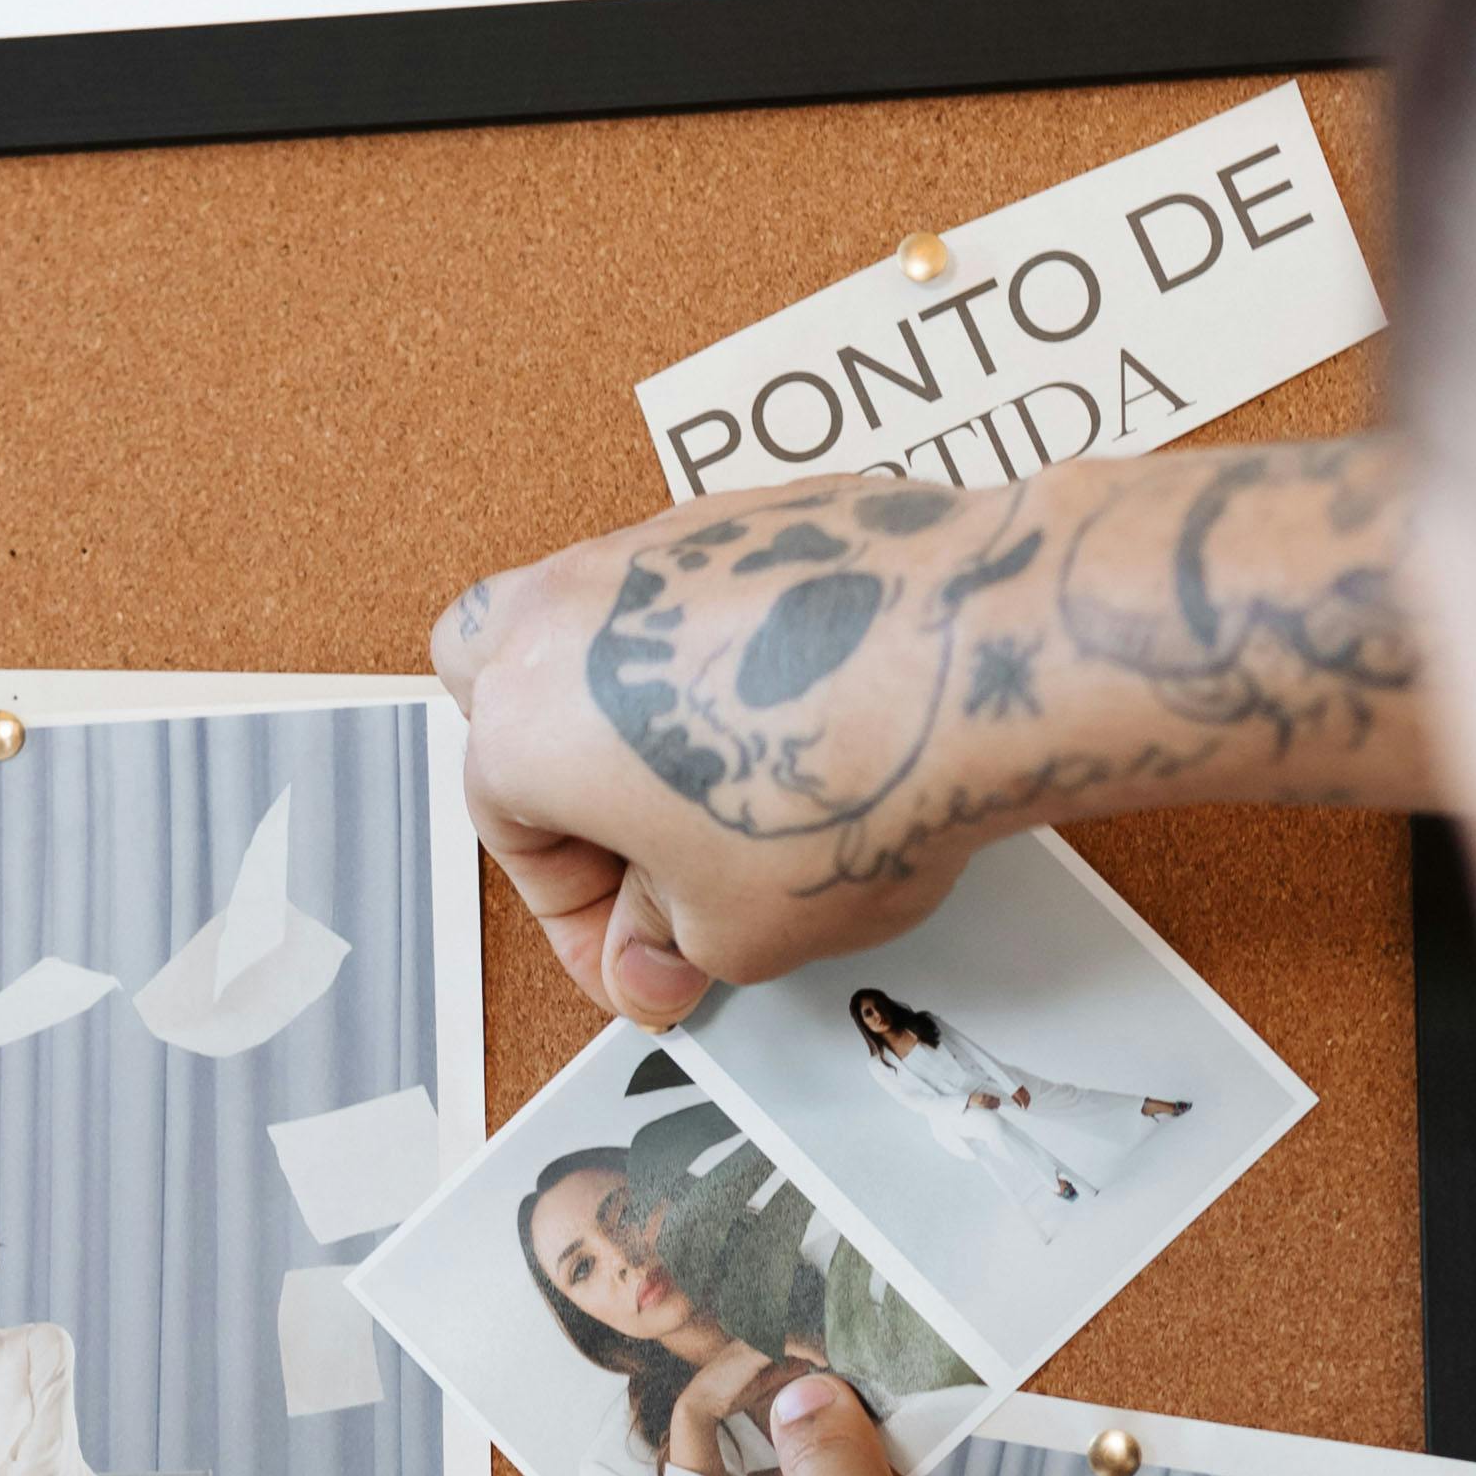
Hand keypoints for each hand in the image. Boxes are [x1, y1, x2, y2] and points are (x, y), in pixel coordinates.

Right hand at [434, 495, 1050, 1025]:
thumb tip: (652, 953)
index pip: (508, 835)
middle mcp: (564, 614)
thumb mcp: (735, 930)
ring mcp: (653, 546)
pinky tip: (799, 723)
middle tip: (631, 845)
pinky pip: (697, 594)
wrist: (976, 659)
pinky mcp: (745, 516)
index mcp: (520, 722)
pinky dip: (723, 660)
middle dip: (548, 770)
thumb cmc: (843, 783)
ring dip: (637, 714)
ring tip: (730, 794)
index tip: (642, 959)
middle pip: (499, 687)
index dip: (580, 923)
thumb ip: (665, 945)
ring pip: (597, 625)